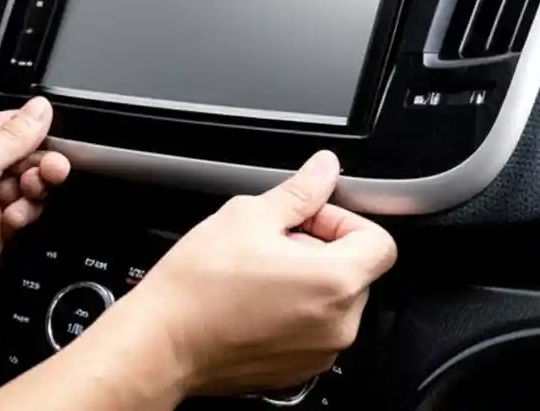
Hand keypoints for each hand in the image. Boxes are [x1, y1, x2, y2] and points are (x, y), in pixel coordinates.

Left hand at [0, 97, 69, 310]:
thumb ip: (13, 136)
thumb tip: (40, 108)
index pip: (13, 127)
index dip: (37, 134)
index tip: (56, 142)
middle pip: (27, 158)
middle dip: (42, 164)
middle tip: (54, 170)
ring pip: (30, 188)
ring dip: (34, 190)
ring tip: (27, 195)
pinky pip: (25, 215)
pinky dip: (25, 215)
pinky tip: (13, 218)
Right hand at [96, 151, 395, 396]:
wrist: (162, 342)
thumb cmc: (197, 287)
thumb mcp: (248, 216)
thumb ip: (300, 191)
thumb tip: (324, 169)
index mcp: (335, 282)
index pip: (378, 241)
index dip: (342, 220)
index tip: (308, 219)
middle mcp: (338, 324)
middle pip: (355, 271)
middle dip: (319, 249)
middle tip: (272, 242)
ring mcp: (320, 352)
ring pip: (333, 301)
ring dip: (306, 281)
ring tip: (258, 273)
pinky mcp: (299, 370)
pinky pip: (313, 330)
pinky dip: (294, 312)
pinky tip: (254, 300)